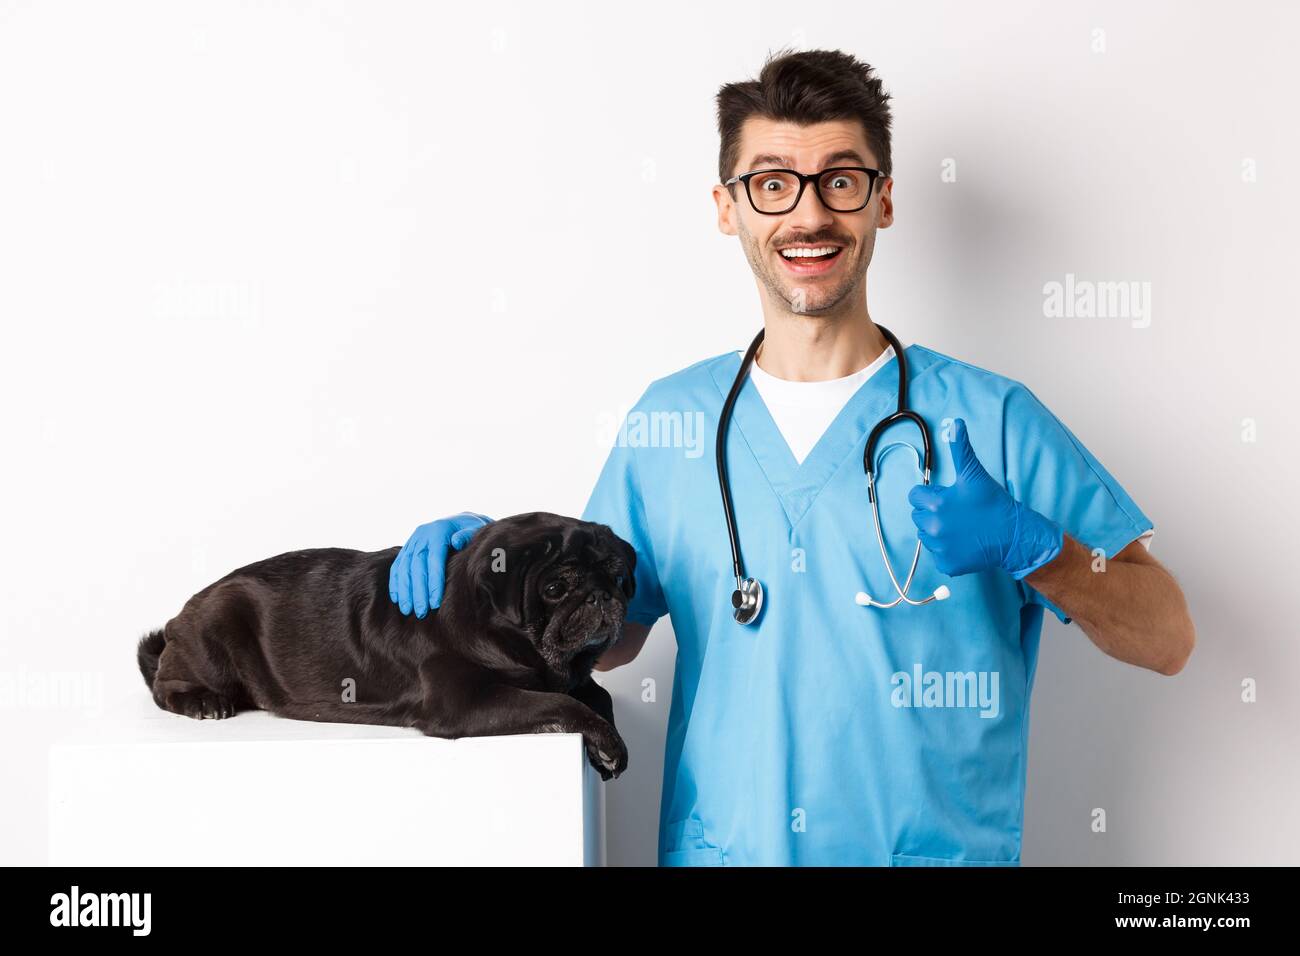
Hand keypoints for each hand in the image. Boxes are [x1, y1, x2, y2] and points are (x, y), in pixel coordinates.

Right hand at [389, 512, 492, 616]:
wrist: (460, 521)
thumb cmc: (470, 529)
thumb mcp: (474, 528)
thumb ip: (466, 535)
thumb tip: (457, 541)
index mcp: (438, 530)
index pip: (433, 559)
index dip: (433, 581)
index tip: (434, 602)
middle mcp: (422, 535)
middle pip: (416, 565)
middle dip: (417, 590)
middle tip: (421, 611)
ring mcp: (412, 541)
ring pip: (403, 567)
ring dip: (404, 590)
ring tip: (408, 610)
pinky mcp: (407, 548)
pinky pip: (397, 566)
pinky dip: (396, 583)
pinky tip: (397, 599)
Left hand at [907, 418, 1061, 578]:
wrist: (1014, 535)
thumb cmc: (993, 503)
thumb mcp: (974, 474)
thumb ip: (961, 449)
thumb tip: (955, 423)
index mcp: (935, 503)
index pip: (915, 497)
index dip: (931, 495)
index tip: (949, 497)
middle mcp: (932, 527)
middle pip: (919, 516)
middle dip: (933, 513)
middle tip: (958, 513)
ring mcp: (939, 548)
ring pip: (926, 536)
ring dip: (939, 532)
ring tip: (962, 527)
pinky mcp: (947, 565)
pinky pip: (938, 555)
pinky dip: (948, 551)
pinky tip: (964, 543)